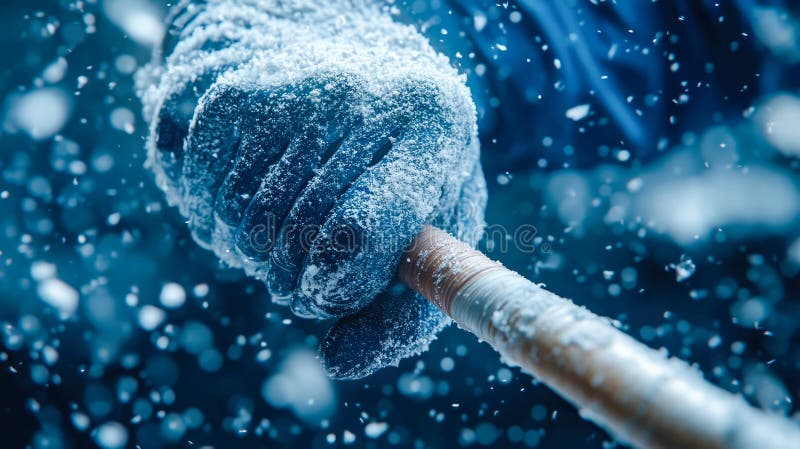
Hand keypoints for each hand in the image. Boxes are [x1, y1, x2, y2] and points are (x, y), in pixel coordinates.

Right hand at [140, 0, 486, 377]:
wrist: (351, 64)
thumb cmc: (402, 166)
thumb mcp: (430, 230)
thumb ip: (403, 312)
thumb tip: (341, 362)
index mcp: (431, 124)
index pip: (369, 223)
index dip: (343, 280)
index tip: (331, 293)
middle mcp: (356, 93)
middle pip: (296, 234)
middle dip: (299, 281)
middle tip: (311, 277)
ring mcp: (283, 85)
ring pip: (242, 220)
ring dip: (257, 254)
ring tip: (288, 232)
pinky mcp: (225, 90)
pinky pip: (199, 191)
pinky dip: (218, 219)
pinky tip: (251, 200)